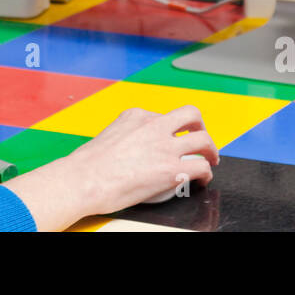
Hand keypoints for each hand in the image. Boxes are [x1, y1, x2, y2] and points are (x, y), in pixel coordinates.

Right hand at [4, 105, 217, 230]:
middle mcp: (154, 125)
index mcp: (136, 115)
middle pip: (191, 114)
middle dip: (201, 126)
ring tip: (211, 159)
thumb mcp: (109, 136)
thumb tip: (132, 152)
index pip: (163, 116)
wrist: (83, 180)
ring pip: (203, 139)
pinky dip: (206, 174)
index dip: (170, 129)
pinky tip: (202, 180)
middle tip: (201, 139)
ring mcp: (165, 146)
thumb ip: (126, 137)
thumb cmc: (88, 166)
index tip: (171, 139)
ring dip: (211, 150)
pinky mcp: (172, 169)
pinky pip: (201, 167)